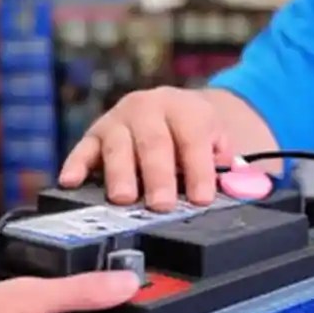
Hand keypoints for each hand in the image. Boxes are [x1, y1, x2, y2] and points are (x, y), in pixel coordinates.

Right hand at [58, 86, 233, 210]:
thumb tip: (243, 189)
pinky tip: (70, 181)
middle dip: (158, 175)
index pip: (193, 138)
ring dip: (120, 173)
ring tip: (123, 198)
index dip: (198, 169)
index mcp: (186, 109)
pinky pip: (83, 149)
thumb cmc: (196, 138)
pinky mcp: (95, 134)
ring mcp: (120, 120)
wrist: (173, 110)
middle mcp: (150, 108)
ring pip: (118, 144)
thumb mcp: (221, 146)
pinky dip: (76, 165)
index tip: (201, 198)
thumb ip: (232, 170)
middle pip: (153, 142)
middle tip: (161, 204)